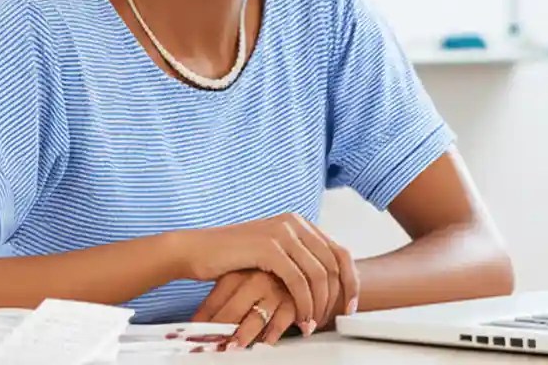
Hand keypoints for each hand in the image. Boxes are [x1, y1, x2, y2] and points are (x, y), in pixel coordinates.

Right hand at [177, 213, 358, 331]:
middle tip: (332, 319)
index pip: (339, 252)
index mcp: (299, 223)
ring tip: (312, 324)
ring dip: (319, 304)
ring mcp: (283, 233)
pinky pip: (299, 281)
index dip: (351, 281)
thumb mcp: (271, 253)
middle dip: (337, 296)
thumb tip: (325, 283)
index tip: (350, 305)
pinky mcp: (269, 248)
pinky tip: (302, 319)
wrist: (196, 250)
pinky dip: (304, 304)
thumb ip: (296, 259)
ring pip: (318, 274)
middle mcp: (295, 223)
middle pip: (334, 263)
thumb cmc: (231, 257)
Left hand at [192, 271, 312, 347]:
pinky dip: (271, 336)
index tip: (192, 339)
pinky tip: (263, 345)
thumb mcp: (240, 281)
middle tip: (208, 347)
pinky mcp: (293, 299)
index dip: (201, 324)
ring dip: (242, 338)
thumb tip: (196, 324)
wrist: (297, 263)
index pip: (212, 304)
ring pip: (254, 320)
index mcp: (236, 275)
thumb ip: (222, 302)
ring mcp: (274, 290)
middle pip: (231, 313)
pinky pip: (280, 322)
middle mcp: (254, 281)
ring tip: (231, 350)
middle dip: (218, 334)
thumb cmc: (265, 276)